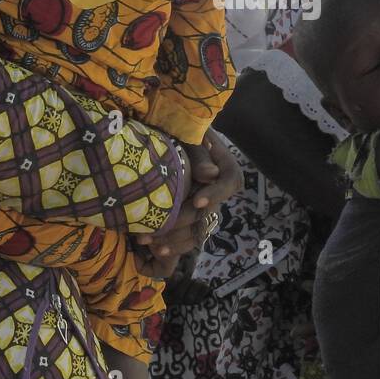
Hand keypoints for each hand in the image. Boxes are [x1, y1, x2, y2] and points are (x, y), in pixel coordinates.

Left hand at [135, 132, 242, 268]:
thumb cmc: (178, 129)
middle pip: (209, 212)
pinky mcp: (191, 215)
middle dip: (182, 223)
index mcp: (223, 165)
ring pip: (198, 229)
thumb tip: (210, 174)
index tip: (197, 201)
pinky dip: (172, 243)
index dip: (216, 194)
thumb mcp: (187, 134)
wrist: (167, 134)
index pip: (230, 181)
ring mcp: (205, 204)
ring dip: (174, 239)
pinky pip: (188, 235)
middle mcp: (217, 188)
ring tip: (148, 242)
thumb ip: (198, 152)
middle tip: (158, 228)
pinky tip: (153, 249)